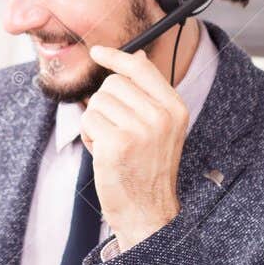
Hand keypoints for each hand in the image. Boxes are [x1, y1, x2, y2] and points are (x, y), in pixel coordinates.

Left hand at [81, 45, 189, 251]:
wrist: (148, 212)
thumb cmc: (148, 168)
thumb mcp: (159, 128)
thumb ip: (147, 94)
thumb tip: (132, 57)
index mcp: (175, 108)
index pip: (140, 67)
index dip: (115, 57)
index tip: (97, 52)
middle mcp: (161, 116)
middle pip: (112, 84)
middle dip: (105, 106)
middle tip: (118, 133)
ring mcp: (140, 130)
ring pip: (97, 103)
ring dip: (96, 124)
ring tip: (113, 146)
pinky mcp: (117, 144)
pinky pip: (88, 121)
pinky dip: (89, 138)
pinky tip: (104, 155)